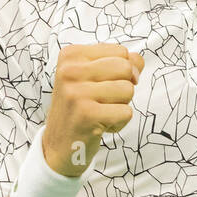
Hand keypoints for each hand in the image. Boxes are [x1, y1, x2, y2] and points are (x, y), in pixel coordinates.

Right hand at [43, 43, 144, 176]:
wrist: (59, 144)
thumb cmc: (80, 108)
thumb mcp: (94, 78)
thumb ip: (119, 63)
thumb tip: (137, 59)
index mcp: (71, 55)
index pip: (120, 52)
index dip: (123, 70)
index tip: (103, 85)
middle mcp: (70, 71)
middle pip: (126, 67)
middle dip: (124, 87)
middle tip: (104, 101)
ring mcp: (76, 92)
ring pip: (128, 90)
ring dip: (121, 106)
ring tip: (101, 112)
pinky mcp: (87, 114)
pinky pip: (126, 112)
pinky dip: (119, 123)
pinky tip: (100, 125)